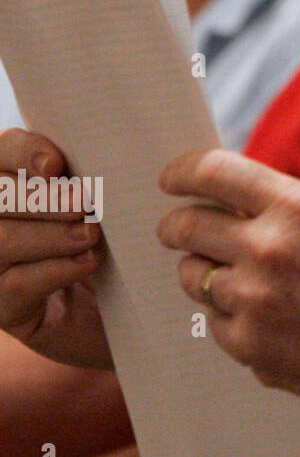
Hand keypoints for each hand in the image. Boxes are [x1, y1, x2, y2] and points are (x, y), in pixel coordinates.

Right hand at [0, 129, 111, 368]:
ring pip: (1, 240)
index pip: (1, 151)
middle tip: (84, 204)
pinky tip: (88, 262)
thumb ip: (99, 174)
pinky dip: (55, 269)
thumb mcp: (109, 201)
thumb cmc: (118, 240)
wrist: (129, 304)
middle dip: (41, 198)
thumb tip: (118, 147)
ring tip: (91, 234)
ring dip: (50, 235)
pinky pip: (15, 285)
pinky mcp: (3, 309)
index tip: (57, 164)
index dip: (23, 152)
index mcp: (13, 182)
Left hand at [157, 150, 299, 423]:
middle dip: (174, 226)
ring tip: (240, 281)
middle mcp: (268, 248)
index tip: (170, 179)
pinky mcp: (247, 344)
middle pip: (187, 225)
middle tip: (174, 230)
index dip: (182, 172)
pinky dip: (232, 318)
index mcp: (297, 207)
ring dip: (204, 273)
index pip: (214, 172)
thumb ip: (284, 208)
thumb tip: (227, 200)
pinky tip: (269, 319)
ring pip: (194, 276)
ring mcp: (254, 300)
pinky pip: (214, 321)